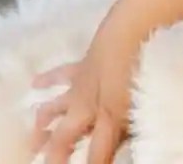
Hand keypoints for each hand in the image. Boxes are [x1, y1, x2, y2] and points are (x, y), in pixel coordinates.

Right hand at [29, 42, 132, 163]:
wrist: (132, 31)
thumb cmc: (144, 67)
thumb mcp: (149, 102)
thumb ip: (136, 124)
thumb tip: (132, 138)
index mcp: (108, 119)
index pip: (97, 154)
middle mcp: (88, 107)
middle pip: (65, 137)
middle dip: (56, 154)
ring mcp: (81, 86)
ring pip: (54, 109)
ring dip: (43, 124)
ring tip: (32, 141)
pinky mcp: (82, 66)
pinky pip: (60, 74)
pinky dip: (47, 78)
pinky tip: (35, 82)